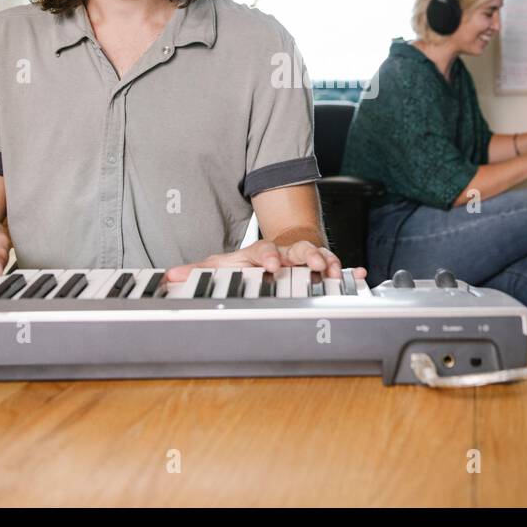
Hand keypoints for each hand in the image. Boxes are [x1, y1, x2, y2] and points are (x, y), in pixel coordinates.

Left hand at [165, 239, 367, 283]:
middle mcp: (285, 253)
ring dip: (327, 262)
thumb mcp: (223, 265)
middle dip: (305, 256)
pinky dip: (346, 270)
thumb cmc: (251, 261)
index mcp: (261, 252)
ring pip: (318, 257)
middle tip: (312, 263)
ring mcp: (303, 259)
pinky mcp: (319, 266)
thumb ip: (199, 270)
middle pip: (296, 250)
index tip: (269, 265)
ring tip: (336, 269)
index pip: (263, 252)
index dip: (266, 258)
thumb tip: (169, 275)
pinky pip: (335, 266)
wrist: (277, 251)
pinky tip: (357, 273)